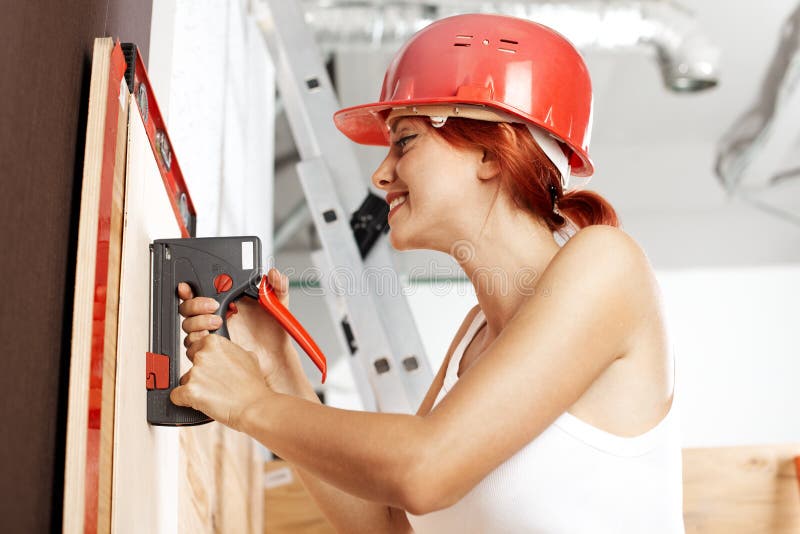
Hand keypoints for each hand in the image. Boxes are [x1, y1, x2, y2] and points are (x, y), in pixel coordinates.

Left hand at [170, 334, 269, 431]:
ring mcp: (195, 373)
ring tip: (213, 395)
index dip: (205, 359)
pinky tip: (199, 403)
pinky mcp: (189, 391)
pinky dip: (184, 401)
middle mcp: (202, 354)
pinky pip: (176, 396)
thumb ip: (231, 350)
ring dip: (194, 388)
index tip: (212, 367)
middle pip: (189, 363)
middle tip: (214, 383)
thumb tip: (226, 353)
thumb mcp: (248, 356)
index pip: (197, 346)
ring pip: (184, 380)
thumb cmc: (253, 385)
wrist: (255, 406)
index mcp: (214, 342)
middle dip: (199, 374)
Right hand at [177, 268, 310, 395]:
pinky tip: (214, 337)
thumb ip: (277, 286)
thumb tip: (274, 273)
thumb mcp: (278, 303)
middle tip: (213, 306)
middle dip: (194, 304)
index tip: (187, 288)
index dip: (188, 289)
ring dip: (198, 322)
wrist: (274, 354)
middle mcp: (215, 315)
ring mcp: (211, 332)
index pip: (198, 291)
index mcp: (226, 299)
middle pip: (186, 307)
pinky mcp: (211, 348)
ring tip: (218, 321)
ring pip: (187, 326)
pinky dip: (199, 340)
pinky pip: (193, 345)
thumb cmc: (274, 329)